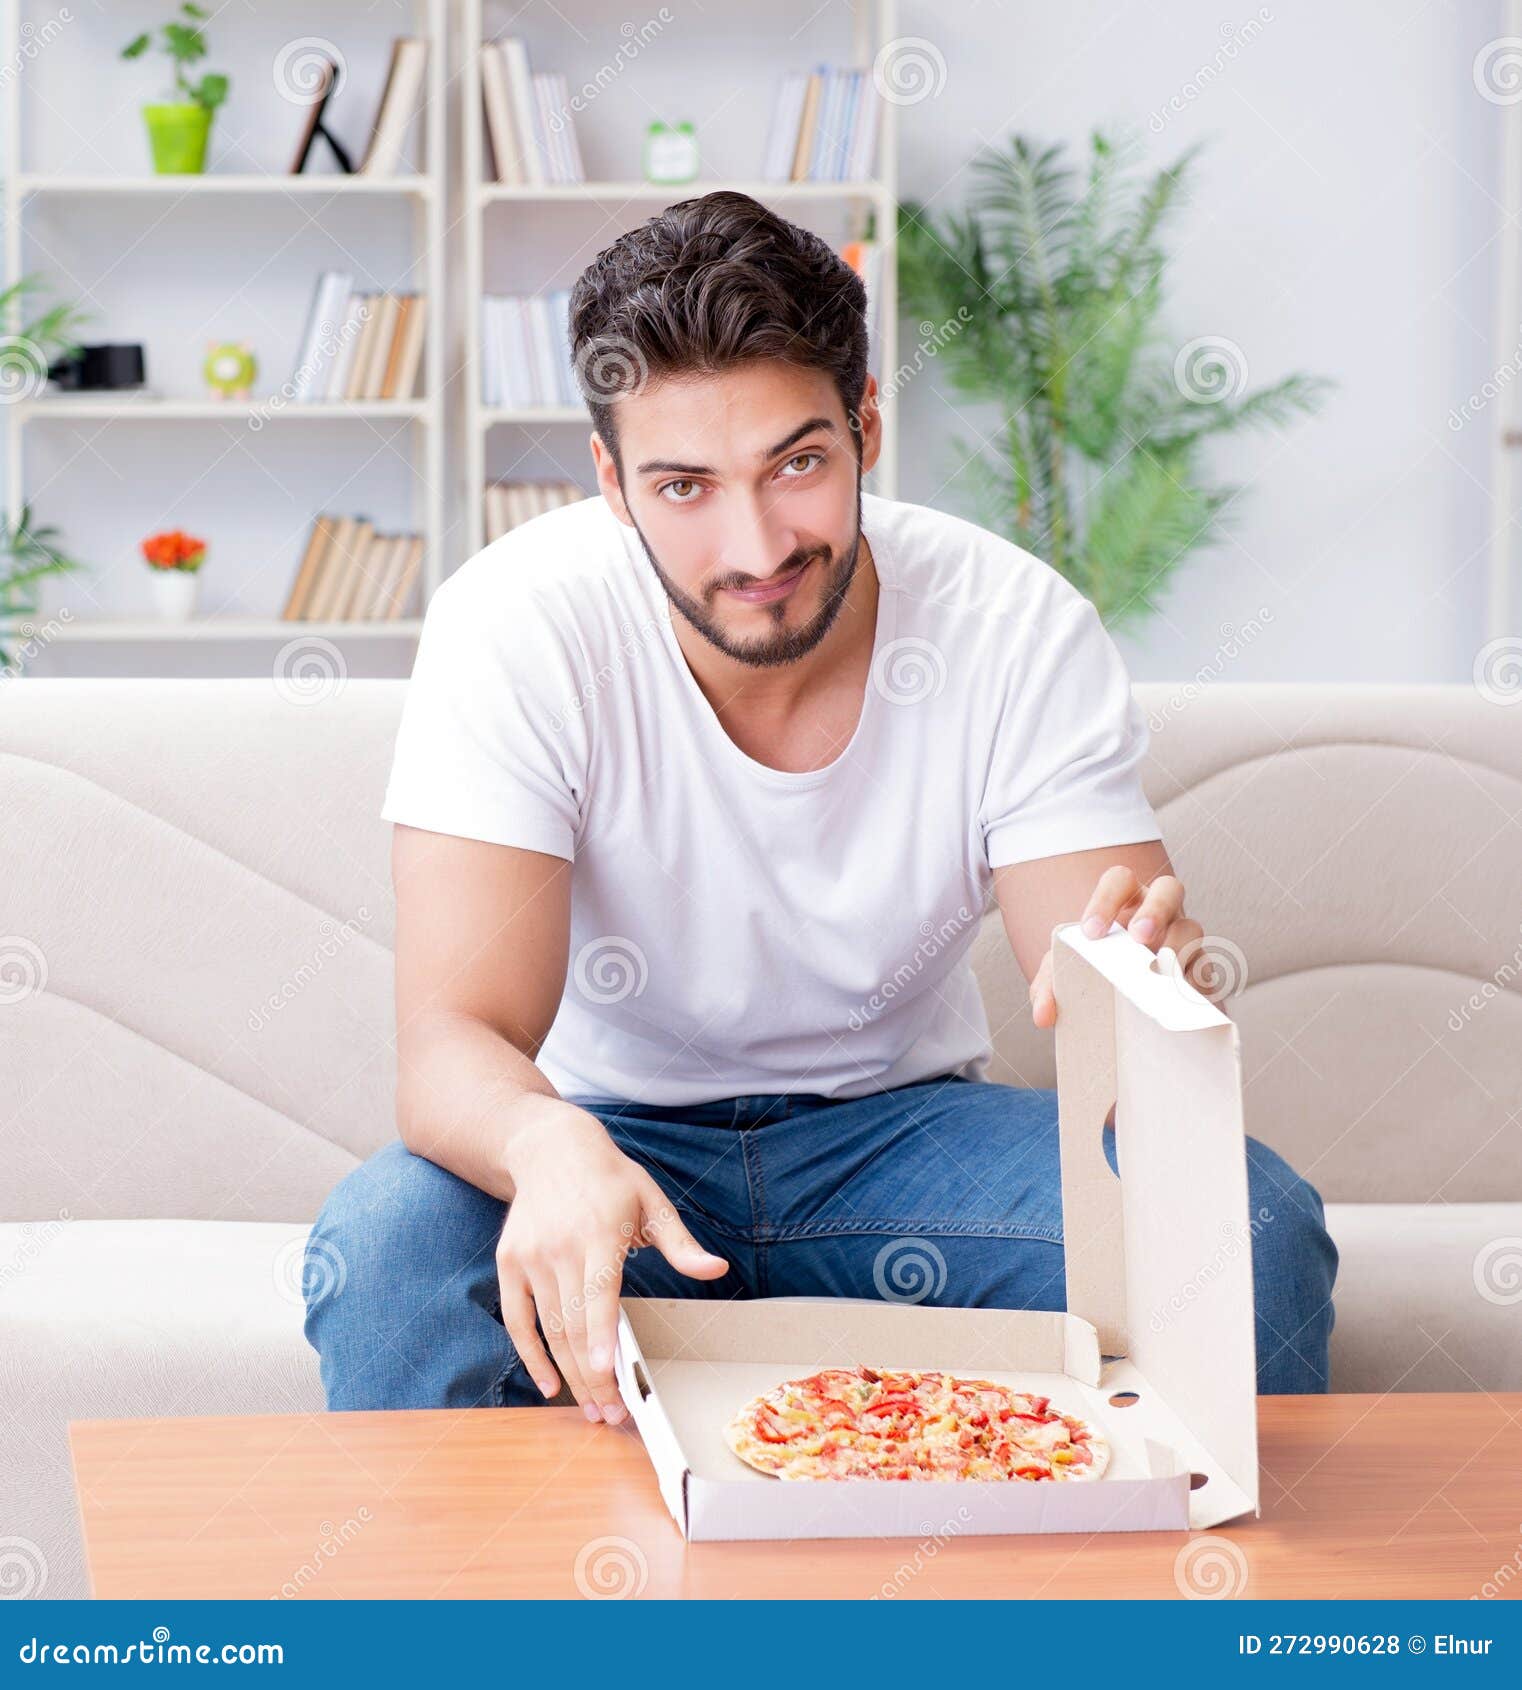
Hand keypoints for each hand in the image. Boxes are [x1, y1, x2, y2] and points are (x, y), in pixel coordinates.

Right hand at [495, 1100, 727, 1422]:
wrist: (550, 1148)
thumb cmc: (610, 1179)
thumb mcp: (652, 1201)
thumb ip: (681, 1244)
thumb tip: (716, 1270)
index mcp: (600, 1231)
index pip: (599, 1290)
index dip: (602, 1333)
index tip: (607, 1371)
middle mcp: (561, 1246)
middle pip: (576, 1323)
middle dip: (594, 1375)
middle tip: (614, 1415)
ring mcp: (531, 1256)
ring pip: (550, 1328)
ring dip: (571, 1374)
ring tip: (593, 1410)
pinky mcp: (511, 1264)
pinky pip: (518, 1319)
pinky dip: (531, 1355)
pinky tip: (550, 1384)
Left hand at [1028, 863, 1203, 1028]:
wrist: (1125, 1000)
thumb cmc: (1094, 972)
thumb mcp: (1065, 975)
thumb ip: (1049, 988)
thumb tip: (1043, 1014)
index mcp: (1124, 901)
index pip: (1119, 880)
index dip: (1105, 900)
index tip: (1091, 933)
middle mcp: (1157, 911)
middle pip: (1169, 889)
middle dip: (1156, 910)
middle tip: (1141, 937)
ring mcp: (1182, 937)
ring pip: (1192, 928)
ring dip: (1179, 947)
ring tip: (1160, 973)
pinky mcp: (1199, 968)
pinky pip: (1206, 968)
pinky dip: (1196, 980)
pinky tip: (1182, 994)